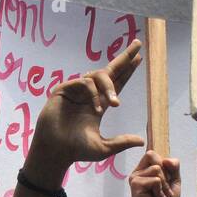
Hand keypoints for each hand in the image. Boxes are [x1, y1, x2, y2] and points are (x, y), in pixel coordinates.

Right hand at [28, 42, 144, 180]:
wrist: (55, 152)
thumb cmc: (75, 151)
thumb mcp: (104, 148)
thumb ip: (121, 143)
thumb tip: (142, 141)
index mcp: (98, 104)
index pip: (116, 83)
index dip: (127, 70)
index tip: (139, 58)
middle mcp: (88, 94)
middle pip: (109, 70)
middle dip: (124, 57)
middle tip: (138, 45)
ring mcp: (76, 90)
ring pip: (98, 75)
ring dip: (109, 86)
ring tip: (115, 103)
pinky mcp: (64, 90)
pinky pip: (84, 83)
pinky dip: (93, 93)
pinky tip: (96, 108)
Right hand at [130, 150, 180, 196]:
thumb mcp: (174, 181)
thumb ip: (174, 167)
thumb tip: (166, 160)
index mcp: (145, 168)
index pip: (154, 153)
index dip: (165, 163)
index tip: (167, 179)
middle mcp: (138, 171)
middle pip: (152, 155)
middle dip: (164, 172)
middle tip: (164, 187)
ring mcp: (135, 177)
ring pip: (156, 168)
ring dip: (164, 184)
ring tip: (162, 196)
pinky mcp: (135, 185)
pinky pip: (155, 180)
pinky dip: (161, 191)